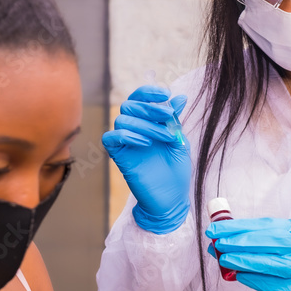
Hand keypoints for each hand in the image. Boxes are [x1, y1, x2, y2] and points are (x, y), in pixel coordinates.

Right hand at [102, 86, 190, 233]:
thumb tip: (180, 97)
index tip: (166, 93)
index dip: (149, 92)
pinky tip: (145, 143)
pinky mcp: (118, 156)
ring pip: (122, 120)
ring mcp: (125, 142)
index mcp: (148, 122)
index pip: (140, 98)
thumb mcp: (179, 140)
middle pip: (129, 106)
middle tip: (169, 116)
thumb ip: (175, 120)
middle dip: (150, 107)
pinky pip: (111, 138)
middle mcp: (134, 129)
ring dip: (146, 124)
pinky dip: (127, 135)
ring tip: (165, 137)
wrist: (171, 198)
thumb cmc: (176, 170)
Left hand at [207, 217, 290, 290]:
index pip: (269, 226)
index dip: (242, 226)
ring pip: (272, 264)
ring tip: (223, 258)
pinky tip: (239, 276)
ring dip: (244, 260)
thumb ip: (269, 238)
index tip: (218, 228)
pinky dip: (255, 280)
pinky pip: (275, 286)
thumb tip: (230, 236)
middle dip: (240, 241)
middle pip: (271, 241)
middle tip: (217, 242)